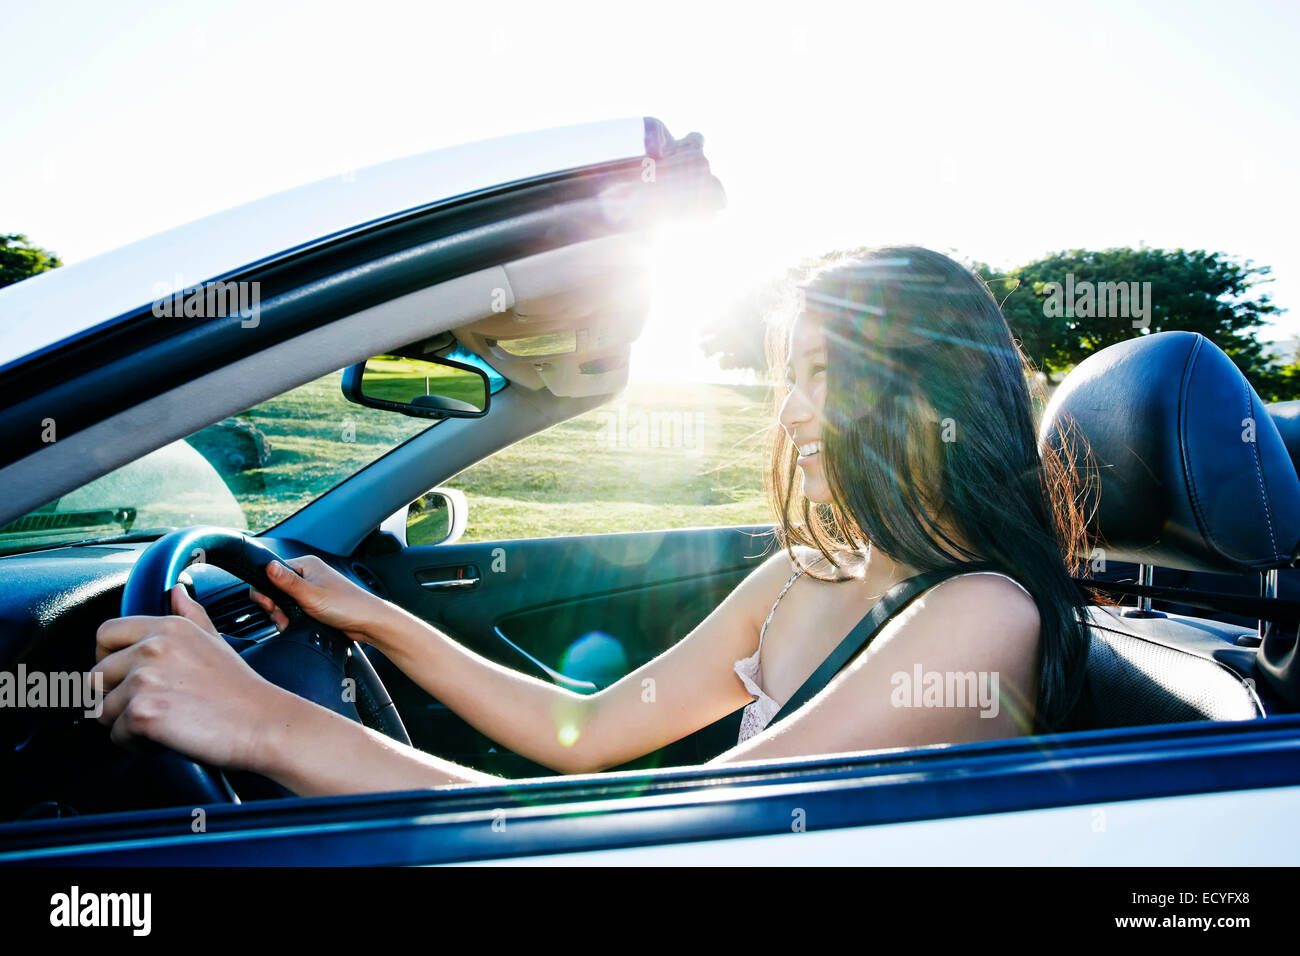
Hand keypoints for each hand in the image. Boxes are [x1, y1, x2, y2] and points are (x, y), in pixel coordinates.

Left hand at [91, 584, 286, 770]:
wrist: (263, 724)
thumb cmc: (241, 690)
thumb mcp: (215, 641)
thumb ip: (190, 615)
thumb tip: (178, 592)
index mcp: (167, 628)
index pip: (105, 634)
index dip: (106, 657)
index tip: (123, 676)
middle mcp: (152, 648)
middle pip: (95, 675)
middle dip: (114, 698)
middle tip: (148, 707)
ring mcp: (145, 679)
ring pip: (102, 709)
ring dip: (125, 724)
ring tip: (162, 724)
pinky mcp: (143, 712)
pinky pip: (116, 735)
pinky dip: (136, 745)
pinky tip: (166, 738)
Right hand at [249, 555, 386, 644]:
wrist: (367, 622)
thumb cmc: (347, 606)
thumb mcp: (311, 595)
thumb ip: (287, 582)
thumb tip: (268, 565)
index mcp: (307, 565)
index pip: (272, 571)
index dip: (265, 590)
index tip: (268, 605)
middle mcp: (308, 574)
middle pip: (275, 588)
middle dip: (274, 606)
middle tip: (280, 617)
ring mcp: (311, 589)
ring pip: (283, 601)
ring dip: (282, 614)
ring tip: (288, 623)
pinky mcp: (314, 603)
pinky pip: (293, 609)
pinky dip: (290, 618)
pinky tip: (294, 625)